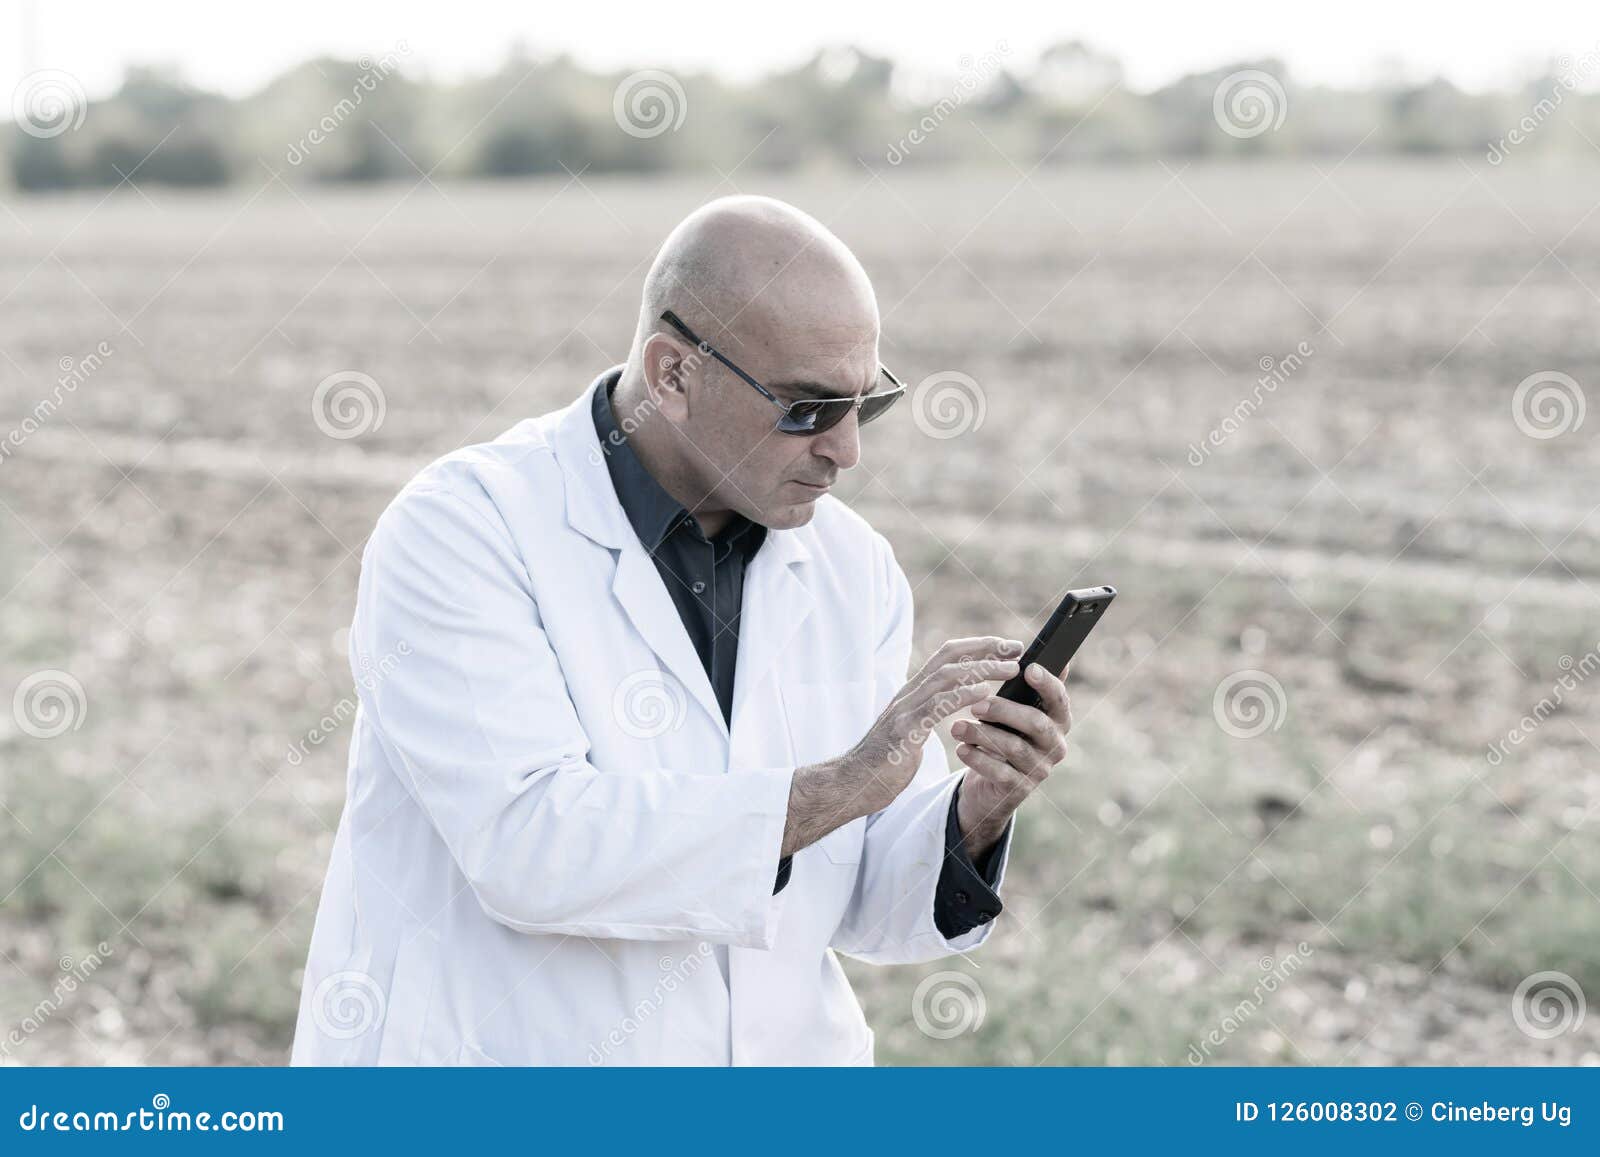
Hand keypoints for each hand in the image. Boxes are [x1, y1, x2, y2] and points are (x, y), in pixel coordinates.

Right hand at [782, 636, 1022, 855]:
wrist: (852, 786)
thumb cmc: (883, 764)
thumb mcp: (910, 732)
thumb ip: (927, 715)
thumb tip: (950, 707)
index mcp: (912, 693)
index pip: (945, 657)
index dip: (977, 647)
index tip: (1006, 647)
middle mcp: (908, 695)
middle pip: (948, 657)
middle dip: (985, 648)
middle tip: (1016, 648)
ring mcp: (904, 710)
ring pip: (946, 676)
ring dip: (982, 669)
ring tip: (1010, 669)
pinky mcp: (903, 731)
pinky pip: (936, 706)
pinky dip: (963, 695)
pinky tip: (985, 694)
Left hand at [953, 661, 1072, 858]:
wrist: (990, 783)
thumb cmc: (1002, 734)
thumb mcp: (1012, 709)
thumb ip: (1020, 687)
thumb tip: (1026, 651)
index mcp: (1057, 719)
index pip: (1059, 698)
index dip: (1047, 684)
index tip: (1027, 669)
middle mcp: (1055, 744)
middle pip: (1037, 724)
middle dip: (1005, 711)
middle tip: (976, 705)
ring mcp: (1040, 769)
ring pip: (1015, 748)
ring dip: (983, 735)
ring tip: (956, 726)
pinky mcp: (1021, 790)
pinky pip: (1000, 773)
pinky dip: (978, 759)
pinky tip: (961, 749)